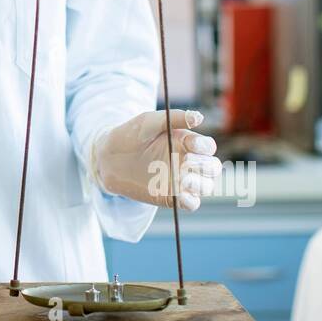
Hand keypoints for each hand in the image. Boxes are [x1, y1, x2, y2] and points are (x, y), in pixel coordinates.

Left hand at [89, 110, 221, 210]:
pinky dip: (191, 201)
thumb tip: (199, 117)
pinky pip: (191, 203)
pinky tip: (181, 195)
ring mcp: (181, 180)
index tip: (190, 145)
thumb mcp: (148, 121)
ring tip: (182, 179)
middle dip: (206, 166)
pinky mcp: (171, 197)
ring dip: (200, 184)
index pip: (207, 147)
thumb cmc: (130, 135)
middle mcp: (187, 161)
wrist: (108, 159)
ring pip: (206, 186)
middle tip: (187, 162)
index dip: (204, 147)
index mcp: (186, 142)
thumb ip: (172, 118)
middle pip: (213, 168)